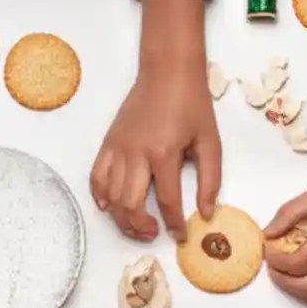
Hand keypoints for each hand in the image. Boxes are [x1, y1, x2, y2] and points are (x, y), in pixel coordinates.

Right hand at [90, 0, 220, 241]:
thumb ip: (210, 180)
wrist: (167, 71)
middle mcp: (136, 154)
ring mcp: (118, 149)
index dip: (173, 224)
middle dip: (141, 227)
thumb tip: (206, 213)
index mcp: (164, 153)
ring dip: (121, 218)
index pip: (166, 201)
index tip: (180, 235)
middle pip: (130, 204)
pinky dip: (100, 196)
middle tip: (154, 233)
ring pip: (111, 196)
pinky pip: (96, 177)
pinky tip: (110, 207)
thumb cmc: (192, 104)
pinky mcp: (108, 143)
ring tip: (136, 226)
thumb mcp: (210, 141)